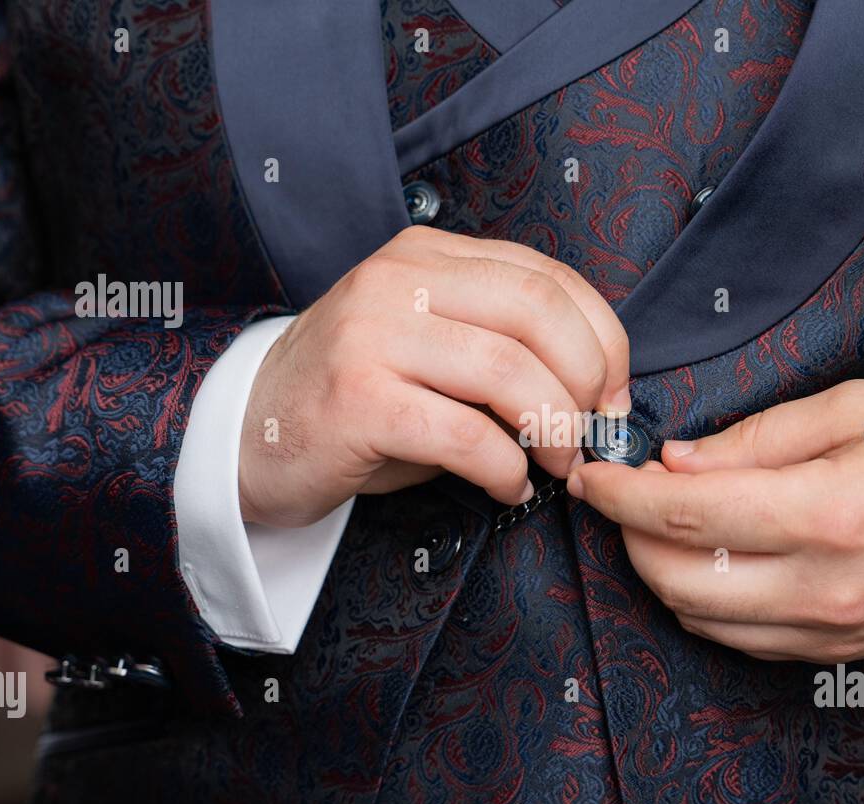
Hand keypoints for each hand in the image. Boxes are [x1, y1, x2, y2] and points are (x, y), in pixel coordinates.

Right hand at [239, 225, 629, 525]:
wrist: (248, 435)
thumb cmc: (357, 400)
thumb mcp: (431, 349)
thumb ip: (502, 346)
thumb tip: (596, 391)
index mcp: (426, 256)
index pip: (546, 276)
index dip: (602, 338)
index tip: (615, 392)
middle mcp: (398, 280)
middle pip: (537, 312)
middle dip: (588, 380)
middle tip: (592, 432)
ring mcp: (372, 336)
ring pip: (508, 371)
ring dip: (553, 428)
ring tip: (556, 463)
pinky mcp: (357, 400)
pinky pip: (464, 434)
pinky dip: (504, 469)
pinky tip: (506, 487)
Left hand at [567, 380, 863, 661]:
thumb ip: (760, 437)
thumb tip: (679, 461)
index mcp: (831, 512)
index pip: (685, 514)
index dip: (620, 494)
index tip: (592, 473)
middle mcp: (826, 587)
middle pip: (677, 578)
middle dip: (629, 535)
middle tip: (623, 493)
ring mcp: (835, 631)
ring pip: (701, 620)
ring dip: (661, 572)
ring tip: (662, 523)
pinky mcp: (844, 653)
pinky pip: (745, 642)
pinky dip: (706, 605)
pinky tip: (709, 562)